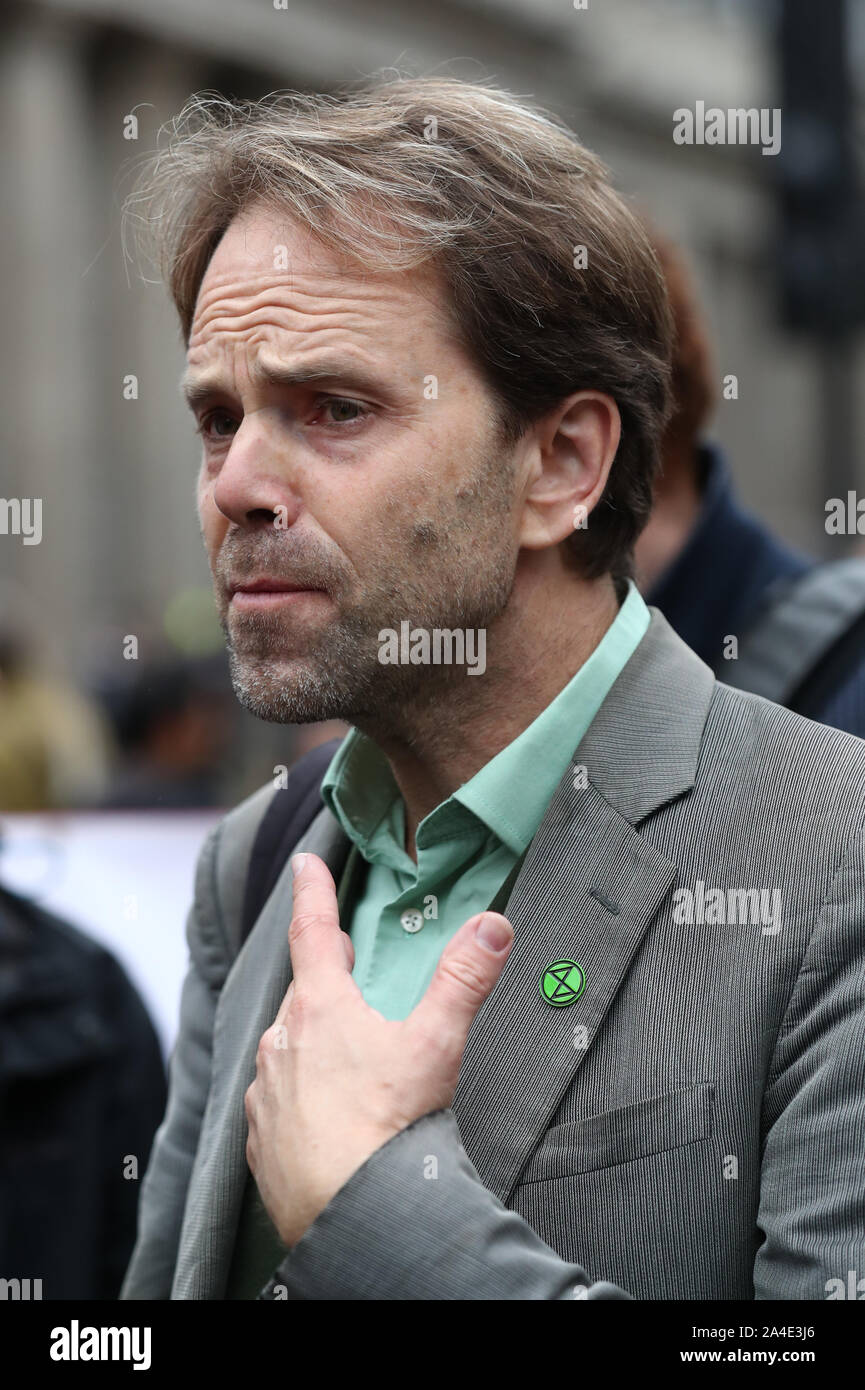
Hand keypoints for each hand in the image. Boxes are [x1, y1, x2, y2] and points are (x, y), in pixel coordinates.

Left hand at [244, 850, 513, 1248]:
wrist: (352, 1216)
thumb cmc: (390, 1129)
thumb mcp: (437, 1044)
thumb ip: (465, 980)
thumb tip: (492, 926)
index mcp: (321, 1010)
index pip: (312, 931)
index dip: (311, 892)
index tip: (304, 865)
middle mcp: (283, 1045)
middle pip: (301, 993)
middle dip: (319, 976)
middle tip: (336, 964)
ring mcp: (266, 1094)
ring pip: (284, 1048)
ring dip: (306, 1038)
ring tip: (337, 1048)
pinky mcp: (262, 1141)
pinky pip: (274, 1100)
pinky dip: (295, 1093)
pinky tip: (320, 1110)